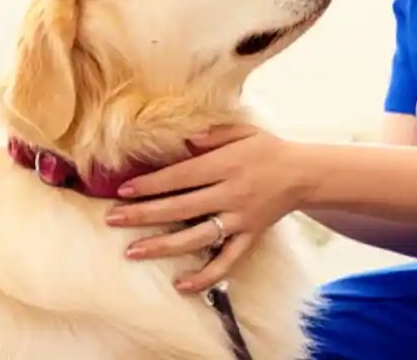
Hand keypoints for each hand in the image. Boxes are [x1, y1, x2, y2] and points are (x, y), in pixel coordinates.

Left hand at [105, 123, 307, 292]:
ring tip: (133, 251)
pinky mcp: (249, 237)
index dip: (151, 184)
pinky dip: (206, 276)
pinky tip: (182, 285)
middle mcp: (232, 194)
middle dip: (144, 213)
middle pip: (181, 206)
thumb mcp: (244, 130)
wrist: (304, 174)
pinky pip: (227, 262)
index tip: (123, 190)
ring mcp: (240, 219)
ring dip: (163, 246)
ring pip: (197, 237)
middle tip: (112, 219)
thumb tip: (185, 139)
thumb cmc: (267, 149)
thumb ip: (213, 133)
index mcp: (227, 165)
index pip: (182, 176)